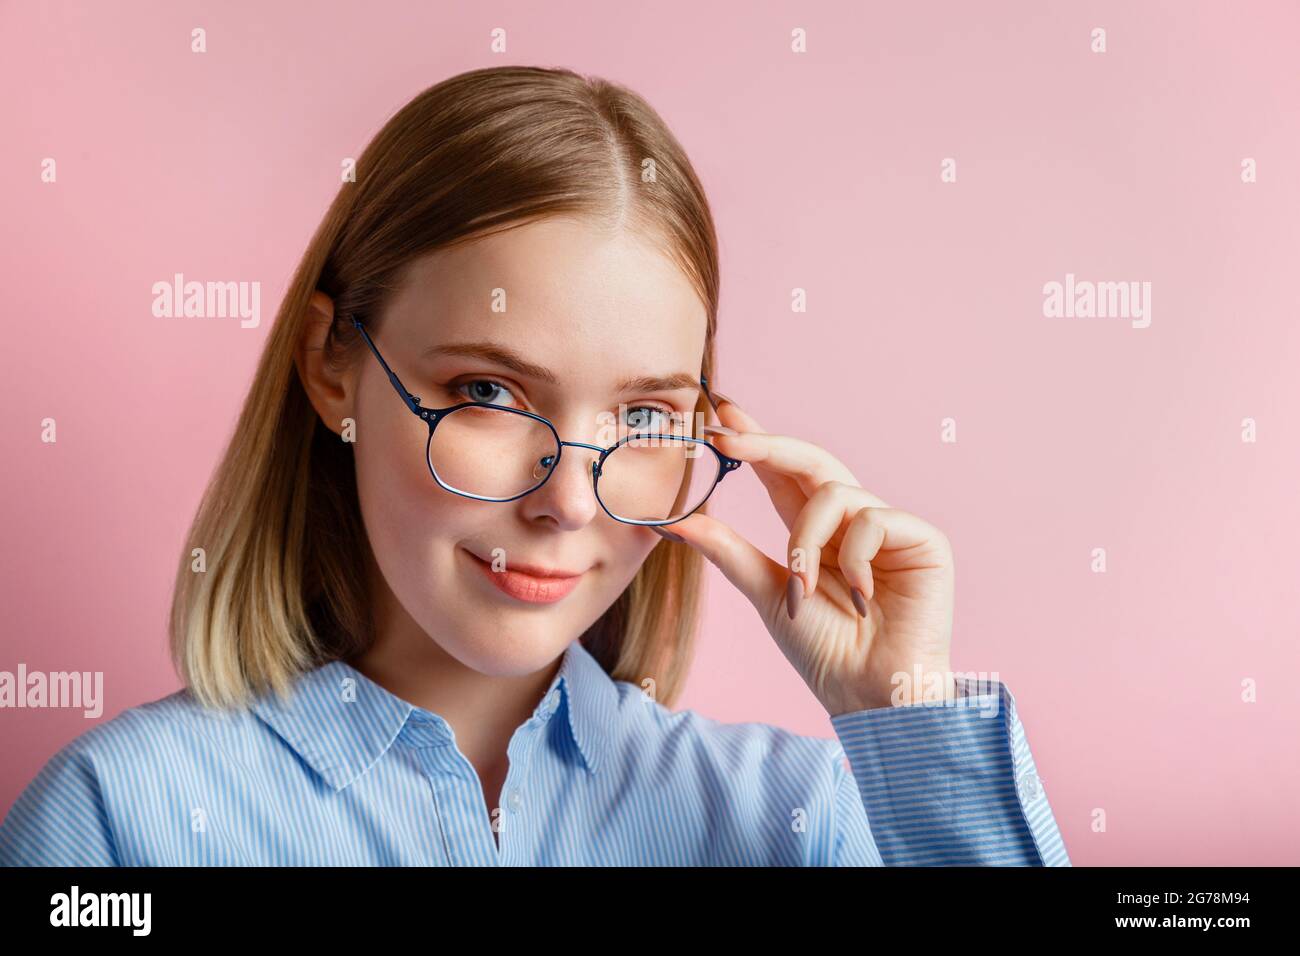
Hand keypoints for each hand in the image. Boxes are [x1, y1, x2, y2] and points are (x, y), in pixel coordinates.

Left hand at [657, 396, 956, 714]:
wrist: (868, 695)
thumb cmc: (823, 651)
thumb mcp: (763, 591)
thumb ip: (724, 549)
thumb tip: (668, 520)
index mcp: (815, 532)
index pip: (781, 474)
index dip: (754, 441)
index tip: (720, 414)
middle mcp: (851, 522)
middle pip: (810, 461)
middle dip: (767, 444)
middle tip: (727, 434)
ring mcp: (888, 528)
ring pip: (834, 493)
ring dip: (806, 541)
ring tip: (801, 589)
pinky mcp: (923, 539)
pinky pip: (874, 518)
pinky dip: (854, 557)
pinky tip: (860, 597)